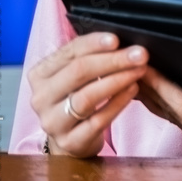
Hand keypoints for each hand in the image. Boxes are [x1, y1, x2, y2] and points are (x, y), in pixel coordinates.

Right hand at [28, 32, 148, 157]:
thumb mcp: (77, 76)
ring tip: (139, 71)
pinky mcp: (70, 141)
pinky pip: (98, 120)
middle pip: (78, 72)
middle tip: (140, 55)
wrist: (72, 139)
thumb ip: (91, 57)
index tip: (117, 39)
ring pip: (87, 97)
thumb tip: (120, 41)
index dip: (94, 43)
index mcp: (40, 74)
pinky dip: (118, 103)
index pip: (69, 52)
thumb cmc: (78, 98)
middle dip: (113, 60)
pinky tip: (133, 90)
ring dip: (118, 80)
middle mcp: (41, 98)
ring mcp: (53, 122)